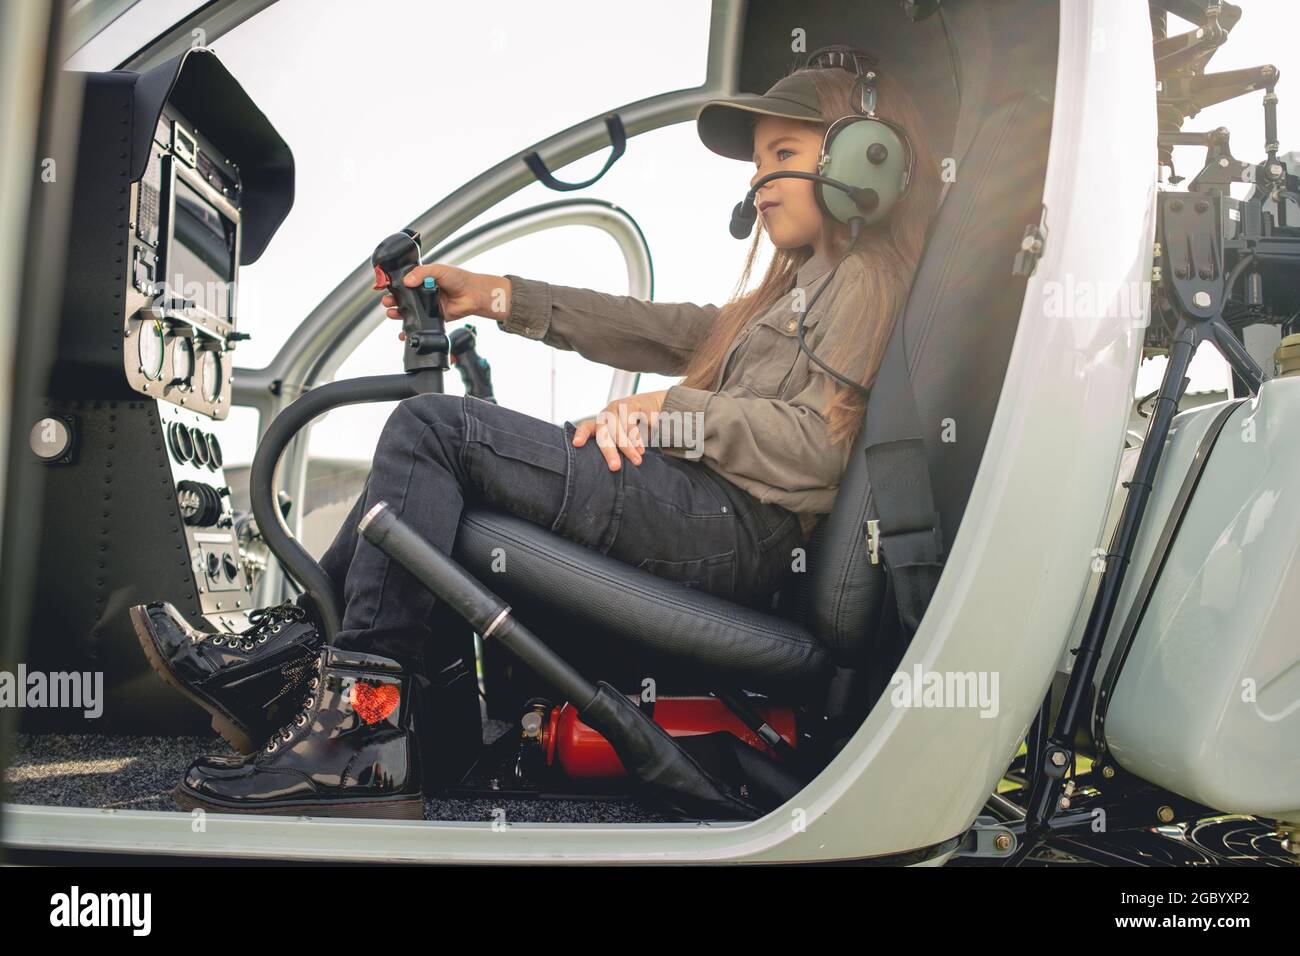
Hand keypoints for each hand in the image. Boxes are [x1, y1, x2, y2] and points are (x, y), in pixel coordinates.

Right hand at [380, 264, 511, 340]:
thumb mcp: (438, 269)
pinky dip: (409, 330)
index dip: (392, 286)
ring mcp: (426, 306)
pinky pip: (419, 325)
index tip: (384, 288)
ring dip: (397, 314)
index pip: (402, 283)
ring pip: (408, 312)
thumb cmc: (458, 278)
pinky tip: (403, 333)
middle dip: (392, 301)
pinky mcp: (433, 318)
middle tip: (388, 302)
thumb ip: (422, 273)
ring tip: (393, 313)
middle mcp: (422, 293)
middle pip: (402, 299)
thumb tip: (407, 281)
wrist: (473, 294)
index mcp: (421, 279)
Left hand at [573, 390, 667, 470]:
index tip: (577, 444)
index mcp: (599, 423)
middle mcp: (606, 414)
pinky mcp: (632, 404)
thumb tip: (612, 472)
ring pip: (621, 429)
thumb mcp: (621, 438)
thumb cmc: (632, 428)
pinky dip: (638, 437)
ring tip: (638, 458)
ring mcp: (619, 407)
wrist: (652, 407)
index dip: (581, 434)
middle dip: (610, 452)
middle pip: (604, 433)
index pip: (586, 427)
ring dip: (629, 446)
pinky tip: (643, 447)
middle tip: (615, 467)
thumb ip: (614, 449)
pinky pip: (633, 422)